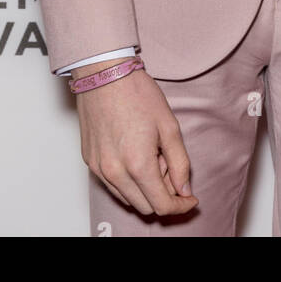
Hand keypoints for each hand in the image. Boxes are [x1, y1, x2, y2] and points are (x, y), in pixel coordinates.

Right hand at [75, 58, 198, 216]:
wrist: (104, 74)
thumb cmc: (136, 94)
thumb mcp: (169, 126)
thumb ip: (179, 163)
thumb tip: (184, 190)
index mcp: (138, 164)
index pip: (162, 205)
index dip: (180, 206)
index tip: (190, 198)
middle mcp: (115, 172)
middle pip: (145, 207)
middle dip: (163, 194)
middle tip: (168, 165)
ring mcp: (98, 169)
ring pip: (127, 199)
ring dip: (144, 189)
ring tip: (150, 156)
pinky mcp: (90, 161)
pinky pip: (112, 186)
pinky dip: (128, 181)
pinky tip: (134, 155)